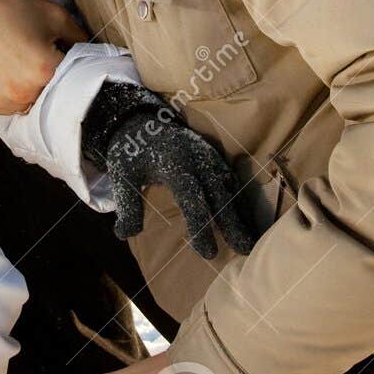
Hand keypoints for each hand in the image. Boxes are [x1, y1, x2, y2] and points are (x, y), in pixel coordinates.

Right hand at [0, 0, 84, 114]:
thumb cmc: (7, 6)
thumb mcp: (53, 14)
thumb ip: (80, 38)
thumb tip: (94, 52)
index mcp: (44, 71)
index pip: (71, 80)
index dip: (66, 66)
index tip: (59, 56)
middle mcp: (21, 92)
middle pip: (48, 96)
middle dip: (47, 80)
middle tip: (33, 56)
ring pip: (25, 105)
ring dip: (26, 91)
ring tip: (14, 63)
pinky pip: (2, 106)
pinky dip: (4, 93)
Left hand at [81, 80, 256, 260]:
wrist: (141, 120)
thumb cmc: (132, 151)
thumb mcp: (122, 176)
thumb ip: (127, 205)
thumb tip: (123, 235)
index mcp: (174, 164)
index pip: (192, 198)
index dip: (201, 225)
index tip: (207, 253)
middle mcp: (197, 160)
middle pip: (219, 195)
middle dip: (232, 224)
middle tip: (244, 250)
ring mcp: (209, 158)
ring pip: (229, 189)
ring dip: (240, 215)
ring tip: (250, 242)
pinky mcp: (214, 159)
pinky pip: (231, 181)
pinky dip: (238, 201)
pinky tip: (244, 222)